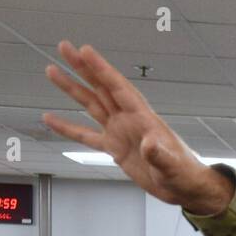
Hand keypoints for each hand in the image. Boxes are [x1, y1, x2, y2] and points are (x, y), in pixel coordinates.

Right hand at [43, 41, 234, 215]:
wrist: (184, 188)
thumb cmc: (184, 173)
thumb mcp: (172, 165)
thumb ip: (159, 154)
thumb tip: (150, 145)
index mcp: (143, 118)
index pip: (118, 88)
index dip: (102, 69)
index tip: (85, 50)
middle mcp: (128, 120)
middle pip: (101, 88)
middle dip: (83, 67)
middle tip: (64, 47)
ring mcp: (120, 132)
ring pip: (91, 104)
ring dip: (72, 88)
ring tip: (52, 71)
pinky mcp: (115, 148)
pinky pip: (86, 135)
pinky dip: (68, 128)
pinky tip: (50, 119)